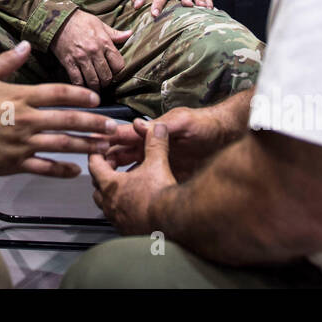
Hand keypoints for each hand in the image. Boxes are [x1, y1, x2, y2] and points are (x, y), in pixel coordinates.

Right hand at [0, 41, 118, 176]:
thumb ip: (7, 62)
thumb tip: (26, 45)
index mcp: (20, 97)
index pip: (58, 93)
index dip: (80, 95)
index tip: (96, 98)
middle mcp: (27, 120)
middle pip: (67, 120)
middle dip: (93, 123)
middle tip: (112, 127)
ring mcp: (23, 143)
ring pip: (62, 144)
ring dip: (86, 145)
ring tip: (104, 147)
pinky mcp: (15, 163)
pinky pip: (44, 168)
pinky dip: (62, 170)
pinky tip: (76, 170)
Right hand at [51, 10, 131, 89]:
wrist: (57, 19)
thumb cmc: (80, 21)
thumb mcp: (99, 24)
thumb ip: (115, 33)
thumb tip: (130, 34)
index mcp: (104, 42)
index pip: (118, 64)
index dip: (118, 71)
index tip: (114, 73)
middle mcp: (94, 51)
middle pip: (106, 76)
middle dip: (107, 82)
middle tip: (104, 82)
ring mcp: (81, 58)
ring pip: (93, 81)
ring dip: (96, 87)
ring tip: (95, 87)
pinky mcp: (69, 63)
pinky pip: (77, 80)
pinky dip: (81, 87)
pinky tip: (83, 87)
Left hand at [89, 123, 176, 233]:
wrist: (173, 223)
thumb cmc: (161, 197)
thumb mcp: (157, 163)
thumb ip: (155, 143)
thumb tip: (157, 129)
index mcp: (111, 185)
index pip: (93, 164)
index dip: (97, 154)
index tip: (101, 149)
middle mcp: (110, 204)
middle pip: (97, 186)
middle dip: (103, 175)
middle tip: (113, 167)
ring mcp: (117, 220)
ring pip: (106, 205)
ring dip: (112, 195)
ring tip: (124, 188)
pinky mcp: (127, 231)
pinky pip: (118, 219)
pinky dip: (122, 211)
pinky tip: (134, 207)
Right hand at [104, 93, 251, 179]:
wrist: (227, 138)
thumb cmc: (206, 125)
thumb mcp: (184, 121)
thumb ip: (163, 125)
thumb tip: (138, 125)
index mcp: (152, 132)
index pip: (125, 136)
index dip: (109, 142)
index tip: (93, 148)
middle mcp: (153, 148)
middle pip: (123, 155)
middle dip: (108, 162)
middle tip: (95, 172)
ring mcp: (160, 163)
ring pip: (132, 171)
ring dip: (120, 177)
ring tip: (106, 188)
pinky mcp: (170, 177)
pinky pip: (149, 184)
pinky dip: (137, 190)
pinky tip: (130, 199)